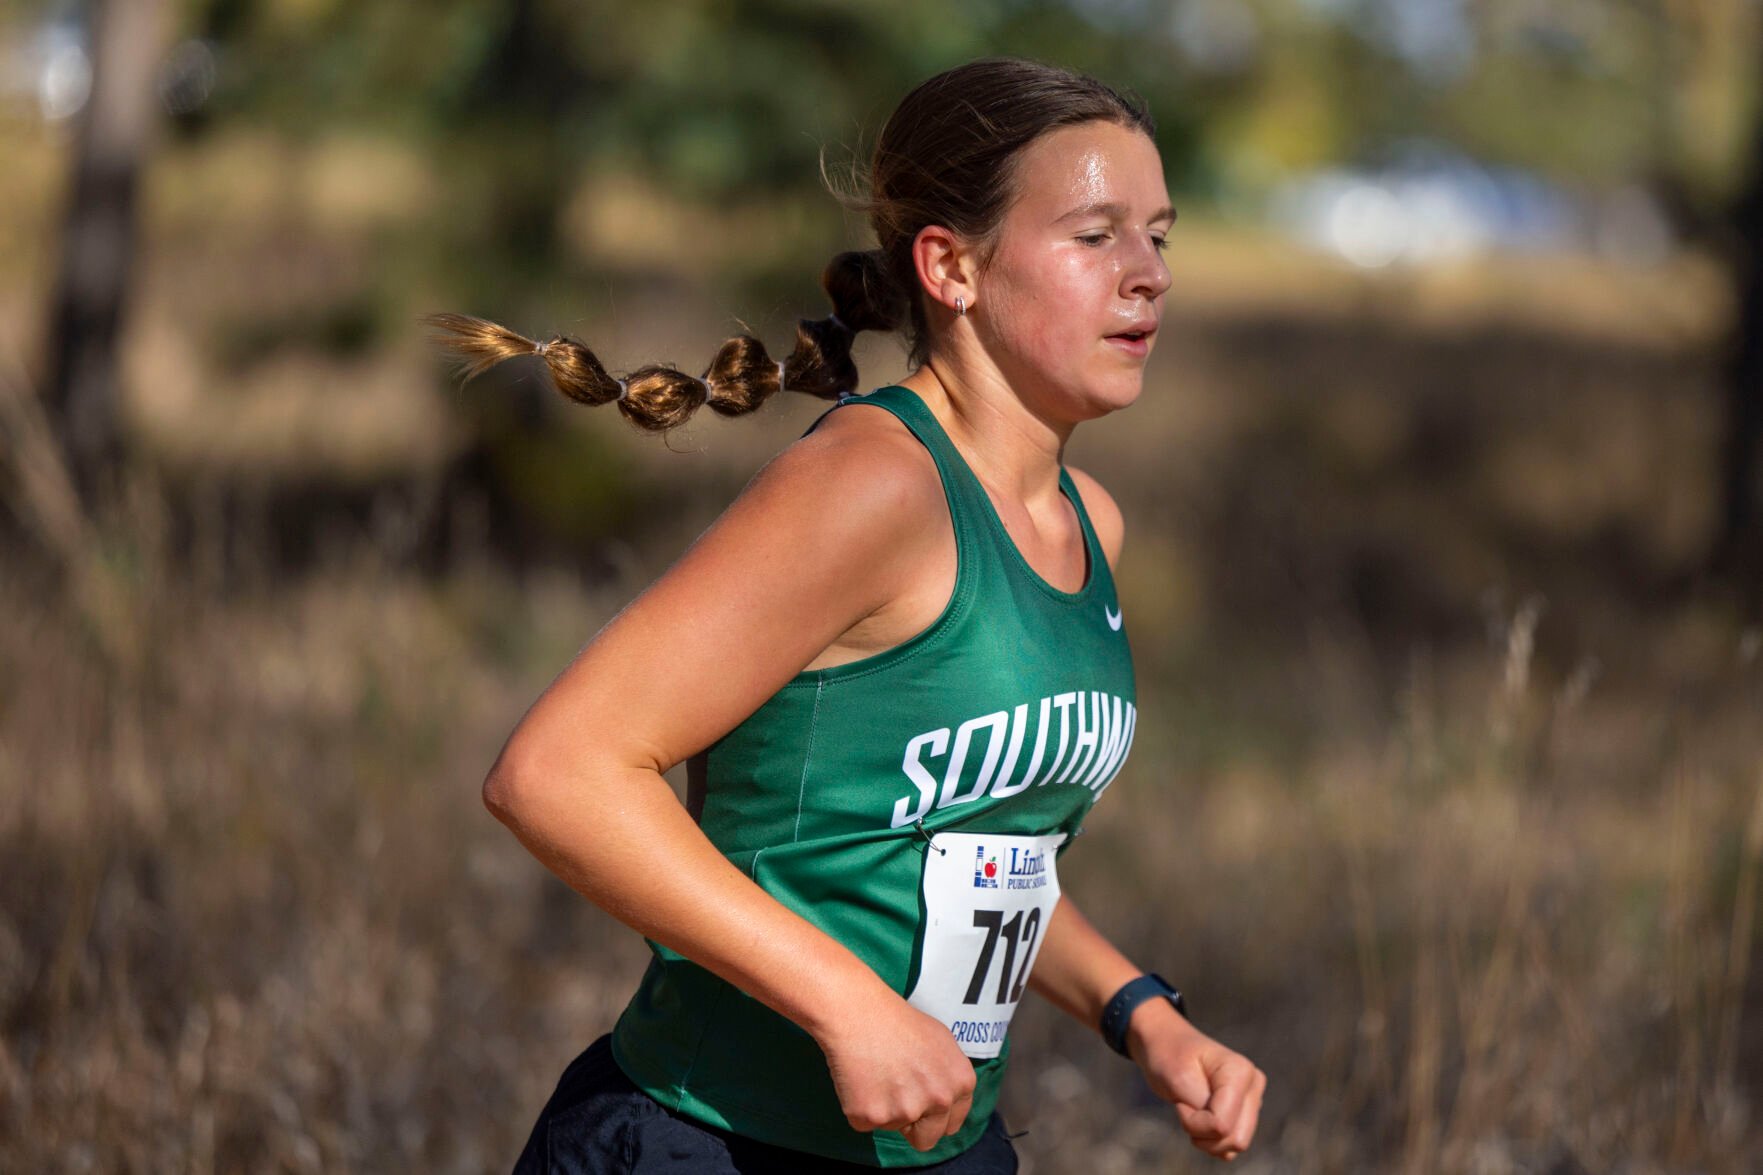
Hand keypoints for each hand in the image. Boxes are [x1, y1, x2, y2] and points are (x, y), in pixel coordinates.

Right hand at [814, 995, 975, 1151]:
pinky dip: (859, 1106)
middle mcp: (939, 1100)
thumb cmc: (898, 1022)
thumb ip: (949, 1078)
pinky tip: (860, 1078)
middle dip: (911, 1126)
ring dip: (884, 1109)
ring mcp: (906, 1110)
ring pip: (893, 1127)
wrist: (859, 1012)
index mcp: (961, 1083)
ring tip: (876, 1072)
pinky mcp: (872, 1116)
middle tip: (895, 1094)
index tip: (919, 1106)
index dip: (933, 1117)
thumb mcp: (942, 1042)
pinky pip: (864, 1123)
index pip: (951, 1125)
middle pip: (926, 1140)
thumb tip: (948, 1102)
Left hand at [1127, 999, 1264, 1161]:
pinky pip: (1231, 1144)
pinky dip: (1211, 1140)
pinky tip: (1200, 1119)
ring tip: (1192, 1110)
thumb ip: (1203, 1109)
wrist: (1165, 1044)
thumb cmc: (1168, 1056)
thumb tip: (1223, 1133)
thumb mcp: (1178, 1079)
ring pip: (1235, 1145)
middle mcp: (1253, 1086)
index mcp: (1241, 1072)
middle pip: (1236, 1139)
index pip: (1221, 1124)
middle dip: (1203, 1134)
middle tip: (1185, 1108)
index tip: (1180, 1100)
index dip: (1194, 1122)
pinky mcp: (1244, 1112)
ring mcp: (1252, 1100)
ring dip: (1206, 1138)